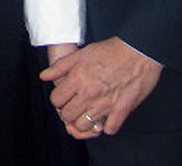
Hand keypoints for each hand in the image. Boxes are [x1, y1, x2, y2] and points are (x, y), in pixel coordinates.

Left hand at [40, 36, 162, 138]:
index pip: (56, 100)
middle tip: (75, 106)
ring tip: (88, 113)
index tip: (64, 97)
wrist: (137, 52)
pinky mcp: (121, 111)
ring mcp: (104, 104)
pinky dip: (106, 126)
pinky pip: (108, 130)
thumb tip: (44, 76)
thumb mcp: (81, 53)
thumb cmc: (110, 50)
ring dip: (84, 122)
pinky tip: (106, 117)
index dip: (58, 99)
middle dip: (67, 112)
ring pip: (84, 127)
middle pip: (67, 116)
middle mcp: (88, 94)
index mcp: (77, 79)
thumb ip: (60, 66)